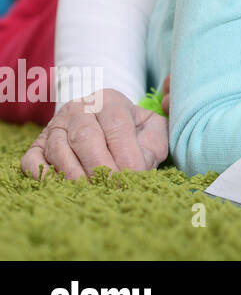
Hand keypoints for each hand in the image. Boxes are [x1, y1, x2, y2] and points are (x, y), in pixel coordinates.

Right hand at [20, 89, 168, 180]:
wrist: (102, 122)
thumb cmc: (132, 130)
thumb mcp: (151, 129)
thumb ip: (153, 144)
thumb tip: (140, 168)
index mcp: (109, 100)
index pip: (116, 124)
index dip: (126, 151)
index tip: (135, 174)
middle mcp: (78, 109)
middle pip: (85, 137)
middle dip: (101, 166)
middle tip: (114, 188)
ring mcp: (54, 126)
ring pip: (59, 150)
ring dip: (77, 176)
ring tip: (94, 194)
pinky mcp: (36, 145)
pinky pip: (33, 161)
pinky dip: (46, 178)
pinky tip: (64, 190)